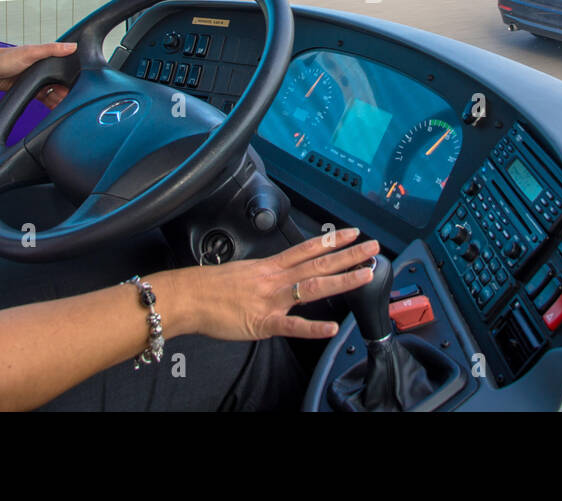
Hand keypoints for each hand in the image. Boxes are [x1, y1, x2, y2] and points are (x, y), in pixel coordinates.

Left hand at [0, 42, 76, 108]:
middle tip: (71, 98)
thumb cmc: (4, 58)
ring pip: (54, 91)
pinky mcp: (30, 89)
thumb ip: (51, 49)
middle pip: (61, 81)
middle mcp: (42, 67)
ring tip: (65, 105)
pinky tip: (55, 107)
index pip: (65, 65)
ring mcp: (36, 79)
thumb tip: (72, 46)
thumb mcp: (30, 52)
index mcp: (45, 56)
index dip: (73, 75)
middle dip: (67, 89)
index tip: (80, 83)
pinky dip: (51, 103)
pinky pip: (45, 98)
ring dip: (59, 98)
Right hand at [156, 227, 380, 342]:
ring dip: (341, 280)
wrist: (187, 296)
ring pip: (313, 287)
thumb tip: (281, 278)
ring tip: (364, 275)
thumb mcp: (244, 272)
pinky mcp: (263, 322)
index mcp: (271, 267)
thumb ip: (267, 276)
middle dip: (348, 255)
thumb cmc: (210, 287)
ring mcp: (272, 300)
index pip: (308, 249)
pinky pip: (292, 326)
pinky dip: (312, 328)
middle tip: (373, 248)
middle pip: (319, 264)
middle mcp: (276, 279)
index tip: (353, 233)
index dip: (333, 240)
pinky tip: (332, 328)